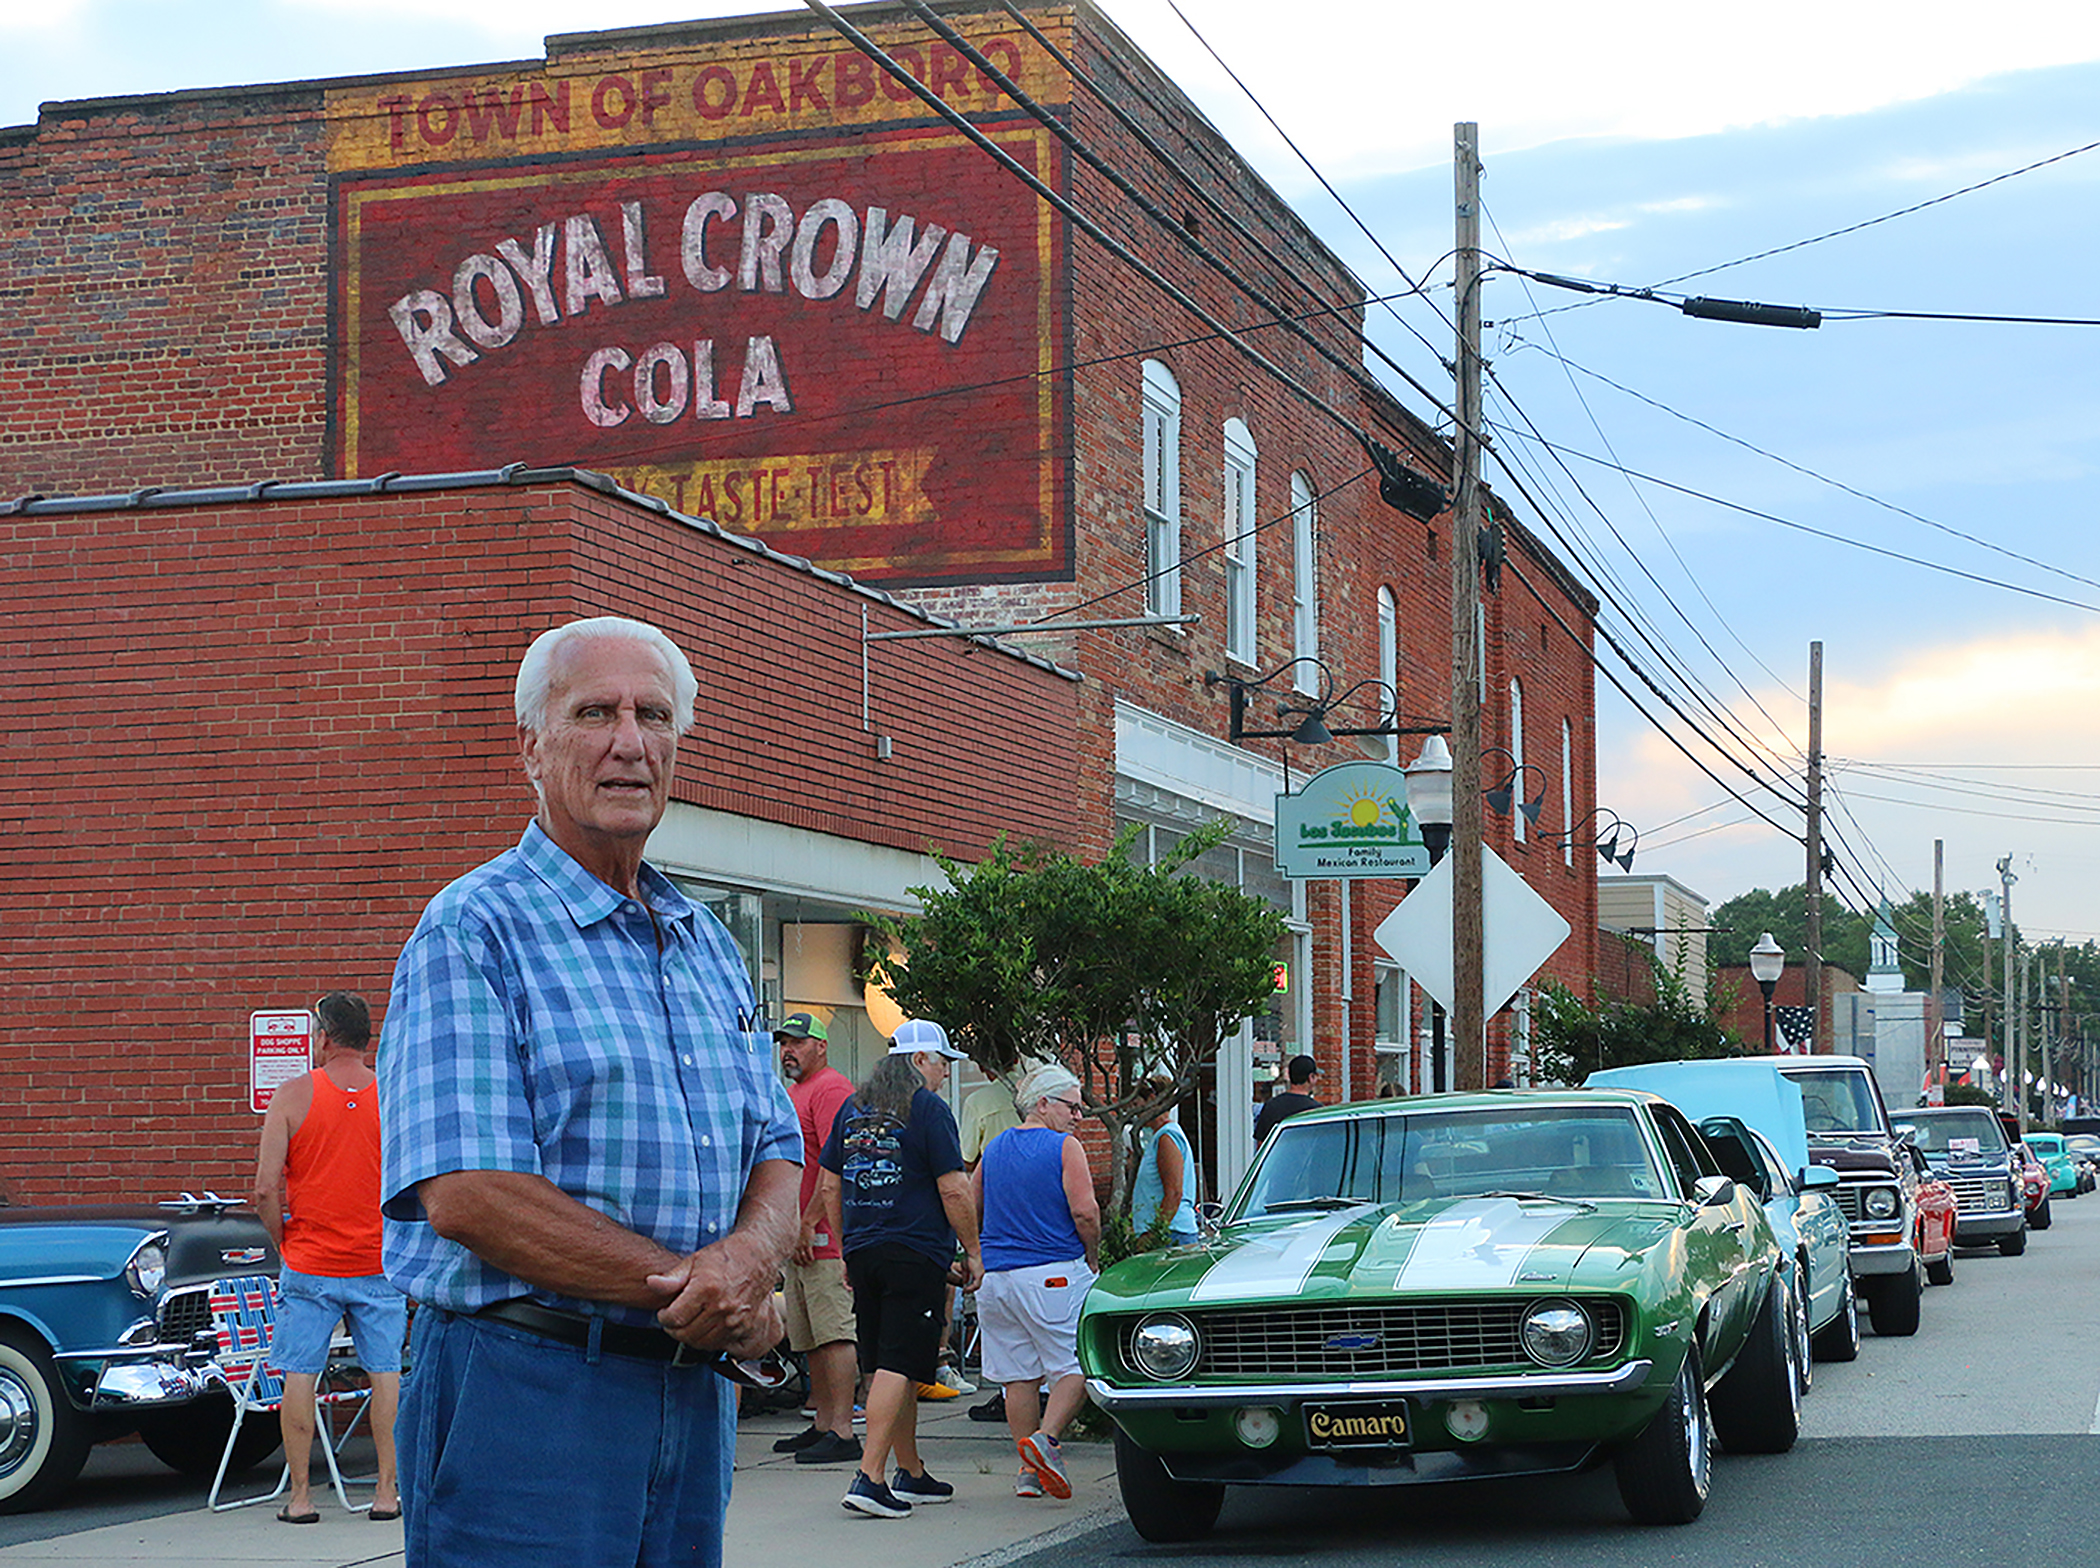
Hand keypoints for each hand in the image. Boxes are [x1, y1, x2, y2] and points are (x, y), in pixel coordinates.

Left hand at [649, 1232, 782, 1356]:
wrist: (759, 1256)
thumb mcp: (694, 1261)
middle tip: (675, 1319)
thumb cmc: (726, 1256)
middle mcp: (722, 1307)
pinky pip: (719, 1345)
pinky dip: (708, 1340)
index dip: (664, 1317)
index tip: (665, 1312)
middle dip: (675, 1329)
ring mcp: (735, 1320)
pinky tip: (706, 1326)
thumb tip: (651, 1283)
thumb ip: (672, 1278)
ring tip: (690, 1322)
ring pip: (701, 1343)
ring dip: (690, 1336)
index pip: (674, 1318)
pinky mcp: (745, 1327)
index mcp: (706, 1289)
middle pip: (686, 1334)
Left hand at [791, 1221, 816, 1266]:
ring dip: (806, 1262)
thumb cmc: (800, 1230)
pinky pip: (809, 1253)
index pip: (793, 1256)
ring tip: (809, 1264)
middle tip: (804, 1266)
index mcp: (793, 1245)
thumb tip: (796, 1249)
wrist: (805, 1225)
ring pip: (804, 1257)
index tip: (798, 1264)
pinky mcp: (808, 1244)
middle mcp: (796, 1247)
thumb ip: (795, 1244)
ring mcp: (802, 1246)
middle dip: (801, 1263)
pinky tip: (812, 1260)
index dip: (796, 1261)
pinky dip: (811, 1258)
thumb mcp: (795, 1238)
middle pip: (798, 1258)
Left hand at [954, 1252, 983, 1290]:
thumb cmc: (969, 1258)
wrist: (973, 1251)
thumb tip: (965, 1283)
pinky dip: (974, 1280)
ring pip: (978, 1281)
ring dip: (973, 1285)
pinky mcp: (981, 1269)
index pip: (976, 1286)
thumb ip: (965, 1277)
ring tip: (967, 1286)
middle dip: (972, 1288)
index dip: (970, 1289)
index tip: (965, 1290)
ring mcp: (981, 1271)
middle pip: (978, 1285)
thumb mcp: (965, 1269)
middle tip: (966, 1290)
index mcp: (978, 1275)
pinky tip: (970, 1280)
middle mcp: (981, 1274)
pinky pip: (978, 1277)